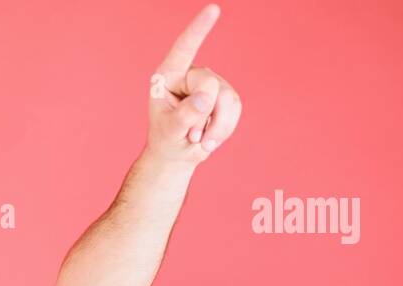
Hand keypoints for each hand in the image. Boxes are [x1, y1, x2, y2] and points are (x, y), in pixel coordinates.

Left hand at [146, 4, 240, 164]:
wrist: (177, 153)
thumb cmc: (167, 139)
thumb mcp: (170, 131)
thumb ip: (184, 116)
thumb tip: (205, 98)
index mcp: (168, 75)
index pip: (184, 48)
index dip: (199, 29)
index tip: (213, 9)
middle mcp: (190, 74)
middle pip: (209, 85)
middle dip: (203, 115)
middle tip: (190, 136)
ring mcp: (210, 83)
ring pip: (227, 99)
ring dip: (216, 127)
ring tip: (200, 141)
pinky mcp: (225, 95)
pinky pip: (235, 108)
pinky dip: (225, 128)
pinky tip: (210, 137)